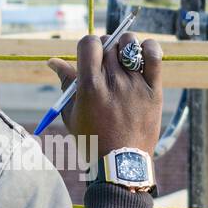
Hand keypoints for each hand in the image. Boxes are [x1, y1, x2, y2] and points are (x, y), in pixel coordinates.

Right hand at [46, 30, 162, 158]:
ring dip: (124, 45)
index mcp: (90, 87)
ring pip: (130, 44)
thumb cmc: (92, 140)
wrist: (121, 164)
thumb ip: (66, 83)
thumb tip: (53, 61)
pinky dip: (148, 48)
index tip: (90, 56)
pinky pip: (154, 55)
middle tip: (106, 64)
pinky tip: (142, 55)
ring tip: (124, 59)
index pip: (89, 43)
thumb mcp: (72, 114)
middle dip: (105, 48)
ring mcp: (135, 85)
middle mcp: (113, 82)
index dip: (88, 45)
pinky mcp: (153, 90)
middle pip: (109, 43)